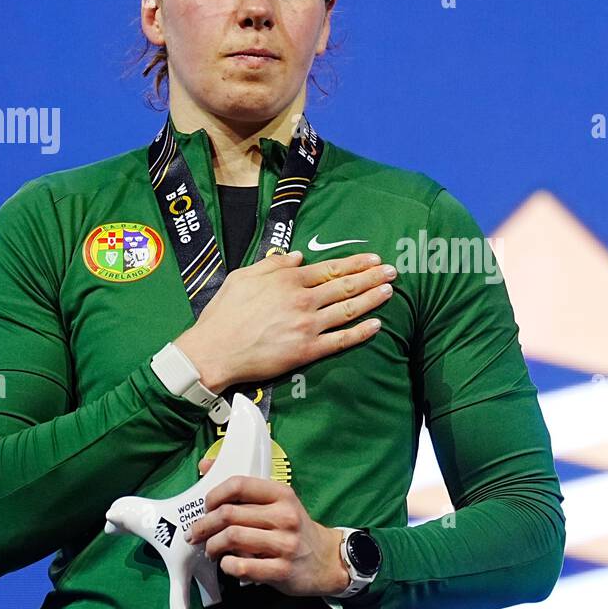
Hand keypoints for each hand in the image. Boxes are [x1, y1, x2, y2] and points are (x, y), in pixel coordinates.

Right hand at [174, 250, 396, 390]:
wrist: (214, 350)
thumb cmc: (224, 313)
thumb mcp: (243, 277)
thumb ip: (272, 264)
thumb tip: (296, 257)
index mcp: (288, 280)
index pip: (329, 269)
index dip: (355, 264)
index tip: (373, 260)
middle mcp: (302, 300)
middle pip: (345, 286)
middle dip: (371, 277)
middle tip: (393, 272)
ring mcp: (307, 326)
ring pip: (348, 310)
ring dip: (372, 299)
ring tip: (390, 291)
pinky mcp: (307, 350)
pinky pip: (340, 340)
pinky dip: (361, 332)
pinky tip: (377, 325)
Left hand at [184, 474, 350, 597]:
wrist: (327, 560)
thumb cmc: (294, 528)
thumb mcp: (278, 503)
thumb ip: (245, 489)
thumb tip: (204, 466)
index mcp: (282, 494)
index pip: (238, 485)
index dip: (214, 495)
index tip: (206, 506)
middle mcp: (285, 516)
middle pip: (228, 514)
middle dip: (203, 525)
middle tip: (196, 533)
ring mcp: (284, 544)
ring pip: (231, 538)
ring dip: (212, 546)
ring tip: (210, 550)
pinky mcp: (282, 571)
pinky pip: (241, 567)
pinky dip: (226, 565)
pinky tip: (227, 564)